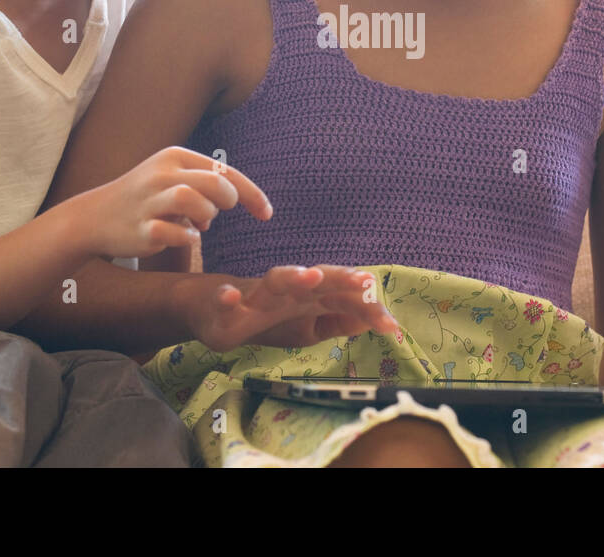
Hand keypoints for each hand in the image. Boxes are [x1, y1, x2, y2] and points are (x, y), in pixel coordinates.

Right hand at [77, 146, 270, 259]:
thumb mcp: (173, 179)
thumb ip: (206, 186)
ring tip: (200, 223)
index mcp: (174, 157)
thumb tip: (234, 200)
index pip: (225, 171)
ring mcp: (148, 201)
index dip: (252, 194)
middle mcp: (161, 174)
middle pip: (213, 182)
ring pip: (191, 199)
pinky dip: (186, 238)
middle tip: (221, 213)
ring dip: (206, 215)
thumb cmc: (145, 198)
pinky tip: (186, 237)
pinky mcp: (139, 228)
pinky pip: (171, 233)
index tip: (267, 215)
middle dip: (228, 201)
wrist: (94, 217)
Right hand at [182, 265, 399, 352]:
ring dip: (292, 276)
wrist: (212, 306)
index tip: (391, 326)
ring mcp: (255, 294)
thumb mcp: (308, 326)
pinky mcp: (223, 302)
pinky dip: (227, 298)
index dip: (366, 310)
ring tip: (309, 276)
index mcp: (309, 297)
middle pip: (317, 279)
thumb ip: (338, 322)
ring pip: (275, 280)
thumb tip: (370, 320)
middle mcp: (287, 290)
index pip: (344, 299)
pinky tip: (230, 298)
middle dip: (340, 278)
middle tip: (364, 280)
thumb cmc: (266, 315)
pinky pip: (225, 299)